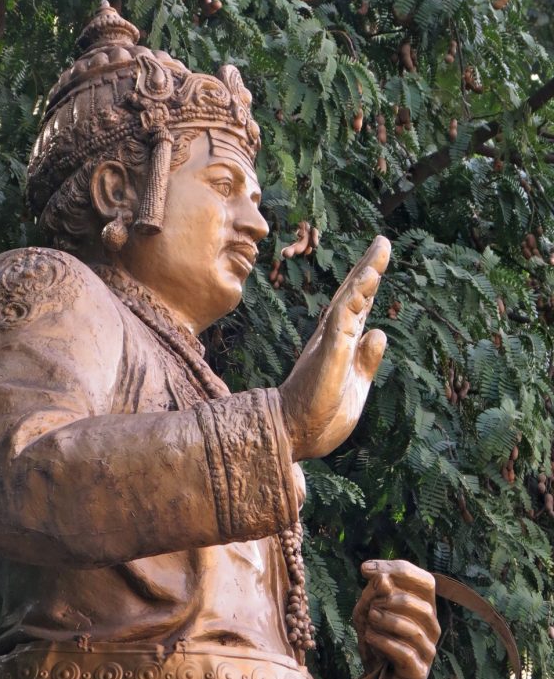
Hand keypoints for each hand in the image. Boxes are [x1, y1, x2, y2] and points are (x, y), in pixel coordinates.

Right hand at [279, 236, 389, 459]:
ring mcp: (330, 342)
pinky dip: (356, 296)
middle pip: (353, 295)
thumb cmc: (321, 416)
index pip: (357, 309)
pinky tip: (369, 279)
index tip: (379, 262)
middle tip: (383, 242)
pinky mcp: (329, 351)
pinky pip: (344, 317)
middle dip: (368, 267)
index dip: (368, 284)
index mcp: (339, 346)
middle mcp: (332, 338)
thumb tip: (378, 331)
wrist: (295, 436)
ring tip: (381, 251)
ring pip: (349, 300)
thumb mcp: (356, 386)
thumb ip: (367, 361)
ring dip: (365, 275)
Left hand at [352, 559, 439, 678]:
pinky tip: (369, 637)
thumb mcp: (369, 611)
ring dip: (387, 620)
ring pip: (414, 629)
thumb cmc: (378, 641)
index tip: (365, 569)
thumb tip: (381, 577)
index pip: (425, 580)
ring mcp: (427, 651)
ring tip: (370, 618)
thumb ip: (375, 593)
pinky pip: (405, 654)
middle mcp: (431, 628)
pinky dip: (384, 642)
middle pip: (422, 605)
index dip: (397, 569)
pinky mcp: (417, 672)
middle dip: (391, 599)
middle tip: (370, 605)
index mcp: (424, 607)